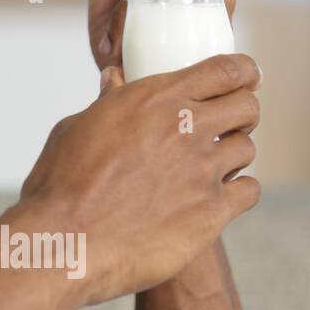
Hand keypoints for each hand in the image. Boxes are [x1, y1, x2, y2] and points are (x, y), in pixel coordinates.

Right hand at [15, 53, 260, 306]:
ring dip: (231, 156)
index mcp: (154, 99)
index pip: (225, 70)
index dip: (242, 72)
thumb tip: (114, 81)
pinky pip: (249, 191)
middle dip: (240, 114)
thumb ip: (106, 102)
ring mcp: (202, 170)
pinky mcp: (212, 210)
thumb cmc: (60, 184)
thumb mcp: (75, 128)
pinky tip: (211, 198)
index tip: (244, 79)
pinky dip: (235, 193)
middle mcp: (185, 128)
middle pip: (247, 106)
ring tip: (205, 169)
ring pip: (246, 149)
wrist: (65, 240)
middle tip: (224, 127)